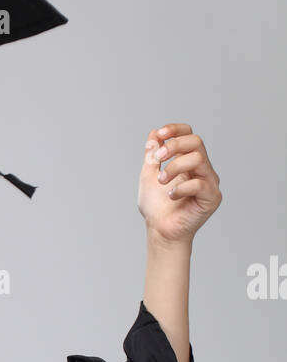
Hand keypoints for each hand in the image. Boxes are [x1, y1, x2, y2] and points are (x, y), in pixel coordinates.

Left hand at [137, 123, 221, 244]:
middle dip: (174, 145)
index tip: (159, 135)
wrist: (160, 231)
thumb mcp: (148, 176)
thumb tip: (153, 135)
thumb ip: (152, 156)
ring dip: (174, 167)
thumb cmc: (156, 207)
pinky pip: (200, 184)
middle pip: (196, 142)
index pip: (189, 135)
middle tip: (158, 159)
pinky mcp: (212, 198)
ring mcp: (209, 182)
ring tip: (161, 181)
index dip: (175, 130)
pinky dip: (181, 187)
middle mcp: (202, 169)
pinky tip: (171, 196)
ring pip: (198, 159)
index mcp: (188, 161)